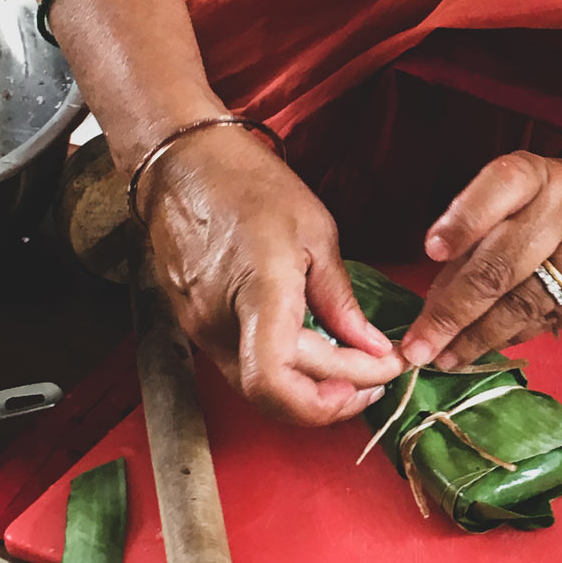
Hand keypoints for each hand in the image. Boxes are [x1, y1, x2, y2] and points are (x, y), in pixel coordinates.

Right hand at [141, 126, 406, 424]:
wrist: (180, 163)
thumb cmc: (248, 184)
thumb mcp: (316, 233)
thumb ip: (340, 300)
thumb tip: (371, 346)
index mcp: (257, 293)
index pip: (276, 384)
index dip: (330, 400)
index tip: (376, 377)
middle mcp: (219, 322)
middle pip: (278, 394)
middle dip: (339, 394)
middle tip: (381, 375)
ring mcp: (200, 328)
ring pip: (261, 387)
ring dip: (313, 389)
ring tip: (357, 368)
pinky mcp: (195, 326)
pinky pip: (245, 365)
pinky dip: (288, 371)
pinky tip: (318, 352)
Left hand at [400, 150, 561, 369]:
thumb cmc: (548, 203)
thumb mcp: (511, 197)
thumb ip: (475, 237)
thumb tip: (435, 303)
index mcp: (536, 172)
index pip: (499, 187)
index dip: (464, 220)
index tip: (430, 251)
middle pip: (504, 265)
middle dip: (454, 312)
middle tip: (419, 348)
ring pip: (526, 303)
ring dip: (480, 337)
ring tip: (447, 357)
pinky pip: (553, 320)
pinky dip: (517, 335)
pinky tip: (493, 343)